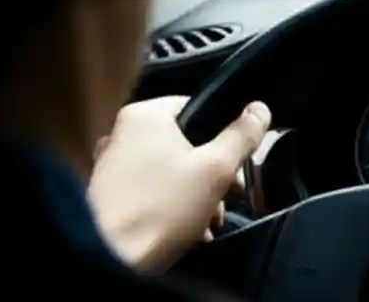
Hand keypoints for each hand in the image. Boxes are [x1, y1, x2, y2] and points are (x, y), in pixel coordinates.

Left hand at [87, 96, 271, 272]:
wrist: (110, 260)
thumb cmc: (160, 209)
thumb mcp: (216, 169)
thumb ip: (243, 135)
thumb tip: (259, 110)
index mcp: (145, 116)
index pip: (198, 108)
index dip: (225, 133)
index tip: (239, 160)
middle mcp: (122, 134)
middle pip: (186, 143)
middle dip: (213, 174)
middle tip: (228, 196)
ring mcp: (111, 166)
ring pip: (170, 171)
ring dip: (196, 195)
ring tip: (208, 222)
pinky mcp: (109, 196)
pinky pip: (151, 192)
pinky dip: (172, 207)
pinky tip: (188, 232)